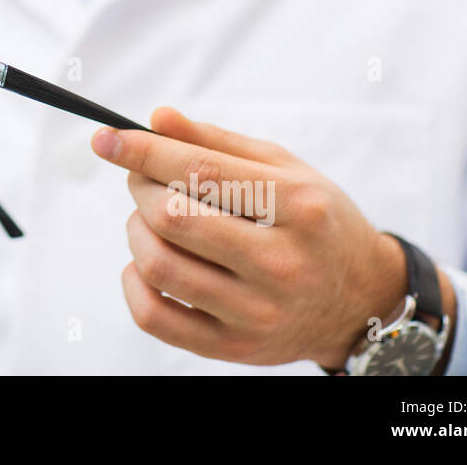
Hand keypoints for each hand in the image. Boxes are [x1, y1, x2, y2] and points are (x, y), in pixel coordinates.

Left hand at [91, 106, 451, 368]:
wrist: (360, 300)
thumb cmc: (316, 222)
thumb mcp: (285, 170)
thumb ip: (217, 143)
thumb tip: (157, 118)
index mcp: (300, 208)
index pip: (202, 172)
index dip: (144, 152)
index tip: (106, 137)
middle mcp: (282, 264)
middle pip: (174, 218)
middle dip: (141, 188)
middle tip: (142, 179)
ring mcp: (257, 312)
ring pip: (158, 265)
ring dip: (135, 231)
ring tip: (151, 220)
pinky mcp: (234, 348)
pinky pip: (154, 317)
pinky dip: (132, 282)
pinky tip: (145, 263)